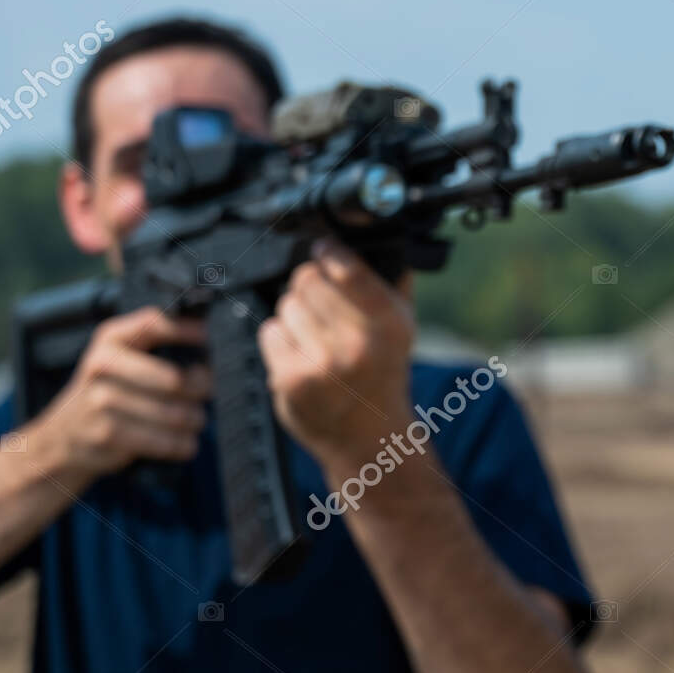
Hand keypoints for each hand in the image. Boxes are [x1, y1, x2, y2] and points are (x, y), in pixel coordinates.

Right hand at [23, 308, 210, 478]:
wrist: (63, 435)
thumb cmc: (108, 391)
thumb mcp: (122, 356)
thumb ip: (157, 341)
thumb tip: (210, 337)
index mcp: (111, 338)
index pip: (155, 323)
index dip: (188, 331)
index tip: (210, 338)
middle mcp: (103, 364)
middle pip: (175, 379)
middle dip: (202, 389)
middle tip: (208, 393)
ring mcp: (101, 401)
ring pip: (174, 414)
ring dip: (195, 421)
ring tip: (196, 420)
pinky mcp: (107, 434)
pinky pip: (162, 441)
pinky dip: (181, 445)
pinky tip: (185, 442)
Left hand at [257, 239, 415, 467]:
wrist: (367, 435)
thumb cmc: (382, 372)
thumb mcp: (403, 329)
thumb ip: (392, 283)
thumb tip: (373, 237)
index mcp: (390, 324)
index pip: (349, 268)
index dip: (329, 253)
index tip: (323, 250)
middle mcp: (358, 343)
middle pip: (307, 280)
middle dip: (308, 286)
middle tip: (319, 306)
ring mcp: (322, 364)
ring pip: (286, 305)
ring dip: (294, 315)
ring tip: (313, 337)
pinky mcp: (291, 380)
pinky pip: (270, 333)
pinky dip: (280, 340)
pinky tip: (300, 356)